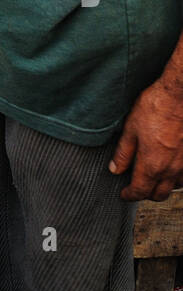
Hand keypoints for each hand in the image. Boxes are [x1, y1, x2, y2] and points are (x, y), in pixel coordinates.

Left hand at [109, 78, 182, 200]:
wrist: (179, 95)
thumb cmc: (155, 108)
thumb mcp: (131, 129)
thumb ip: (123, 153)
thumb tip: (115, 170)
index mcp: (152, 165)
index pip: (140, 191)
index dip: (130, 195)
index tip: (124, 194)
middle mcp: (171, 170)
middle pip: (159, 195)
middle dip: (146, 195)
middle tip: (137, 188)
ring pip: (175, 186)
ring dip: (163, 186)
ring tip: (153, 178)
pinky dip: (177, 177)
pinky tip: (171, 168)